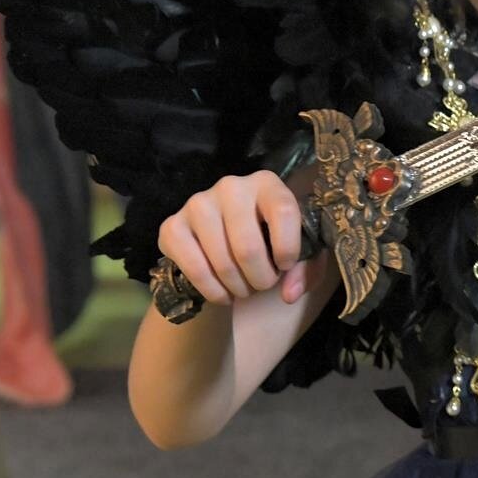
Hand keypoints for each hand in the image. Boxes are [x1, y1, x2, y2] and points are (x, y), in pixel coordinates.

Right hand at [156, 171, 315, 307]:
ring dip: (238, 287)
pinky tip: (223, 294)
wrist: (226, 237)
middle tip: (263, 285)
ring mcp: (197, 204)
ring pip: (222, 261)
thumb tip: (289, 294)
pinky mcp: (172, 226)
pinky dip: (212, 291)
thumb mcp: (299, 251)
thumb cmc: (271, 240)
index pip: (284, 213)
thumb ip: (305, 270)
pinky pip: (194, 269)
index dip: (288, 248)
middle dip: (261, 279)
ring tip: (245, 289)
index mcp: (267, 183)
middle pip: (248, 247)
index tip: (286, 265)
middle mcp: (231, 187)